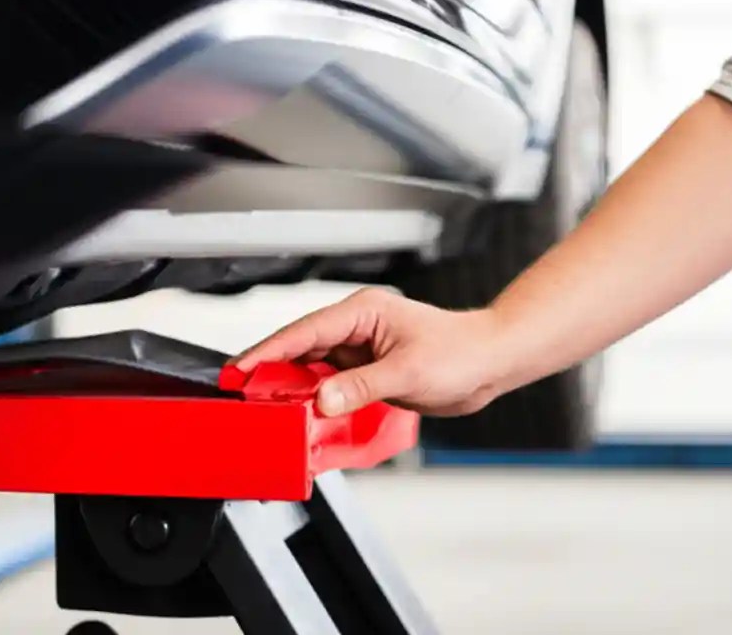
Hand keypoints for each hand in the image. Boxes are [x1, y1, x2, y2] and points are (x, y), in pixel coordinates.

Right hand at [235, 288, 508, 416]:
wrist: (490, 363)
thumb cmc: (462, 352)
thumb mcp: (408, 372)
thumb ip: (361, 386)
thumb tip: (322, 400)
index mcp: (362, 312)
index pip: (303, 332)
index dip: (268, 351)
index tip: (241, 369)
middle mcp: (356, 329)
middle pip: (300, 350)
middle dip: (271, 372)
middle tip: (242, 396)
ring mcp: (360, 351)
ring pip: (312, 371)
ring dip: (293, 391)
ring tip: (266, 411)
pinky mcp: (367, 373)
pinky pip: (331, 388)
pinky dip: (316, 403)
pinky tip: (304, 419)